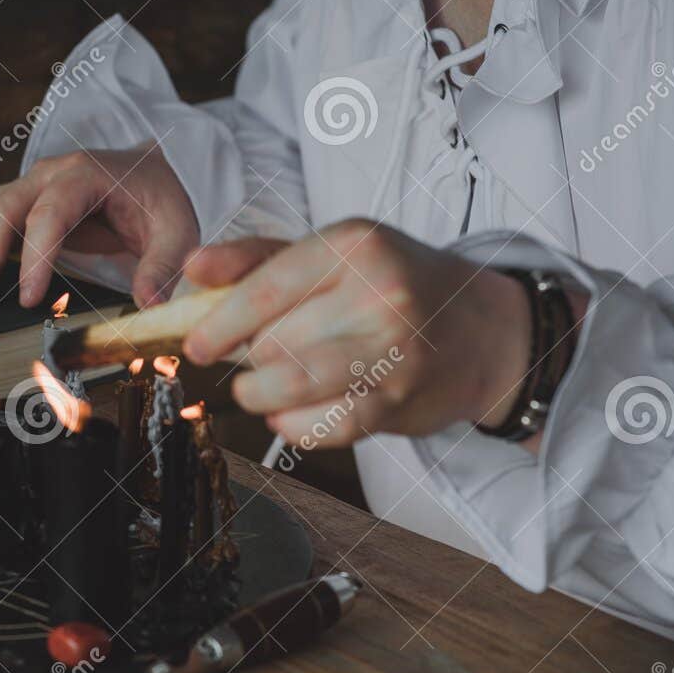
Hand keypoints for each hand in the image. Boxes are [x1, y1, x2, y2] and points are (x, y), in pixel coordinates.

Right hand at [0, 144, 198, 309]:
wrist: (150, 171)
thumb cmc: (160, 200)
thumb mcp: (176, 230)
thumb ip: (162, 265)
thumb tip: (149, 305)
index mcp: (87, 175)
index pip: (53, 213)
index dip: (38, 256)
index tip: (30, 298)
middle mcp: (50, 174)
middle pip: (4, 206)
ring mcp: (28, 183)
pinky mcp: (18, 199)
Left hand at [181, 219, 540, 446]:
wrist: (480, 330)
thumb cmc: (393, 285)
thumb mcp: (333, 252)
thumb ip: (257, 257)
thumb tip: (193, 268)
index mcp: (354, 246)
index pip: (265, 289)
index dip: (218, 324)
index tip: (194, 345)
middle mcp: (379, 296)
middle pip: (274, 341)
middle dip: (247, 356)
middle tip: (251, 356)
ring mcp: (393, 352)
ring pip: (292, 385)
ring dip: (259, 394)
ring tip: (256, 389)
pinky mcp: (398, 401)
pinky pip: (323, 426)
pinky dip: (294, 426)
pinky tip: (289, 414)